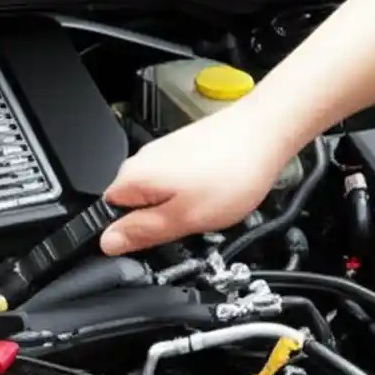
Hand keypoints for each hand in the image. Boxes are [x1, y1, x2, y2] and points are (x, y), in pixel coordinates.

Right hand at [99, 105, 292, 255]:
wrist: (267, 130)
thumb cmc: (232, 171)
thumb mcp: (183, 218)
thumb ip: (142, 232)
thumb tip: (107, 243)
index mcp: (131, 179)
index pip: (108, 218)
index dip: (131, 235)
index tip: (159, 239)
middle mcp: (141, 162)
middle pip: (134, 207)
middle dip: (159, 221)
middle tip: (189, 223)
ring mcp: (162, 154)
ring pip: (158, 196)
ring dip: (179, 207)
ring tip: (207, 204)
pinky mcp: (182, 150)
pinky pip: (176, 183)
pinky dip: (193, 191)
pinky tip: (215, 190)